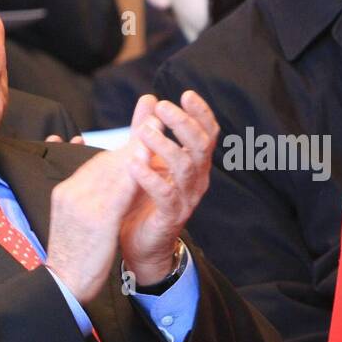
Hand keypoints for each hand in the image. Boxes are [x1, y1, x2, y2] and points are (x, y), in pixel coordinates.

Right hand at [45, 126, 145, 304]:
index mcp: (67, 192)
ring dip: (138, 146)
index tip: (143, 122)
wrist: (62, 285)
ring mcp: (81, 204)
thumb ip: (88, 196)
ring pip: (114, 170)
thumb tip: (103, 179)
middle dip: (133, 135)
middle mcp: (71, 192)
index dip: (124, 142)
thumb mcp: (77, 220)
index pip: (98, 162)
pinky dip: (135, 172)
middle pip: (107, 159)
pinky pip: (118, 191)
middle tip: (155, 112)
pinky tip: (150, 158)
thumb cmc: (73, 256)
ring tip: (158, 126)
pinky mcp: (95, 220)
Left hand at [117, 91, 217, 284]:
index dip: (200, 113)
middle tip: (163, 108)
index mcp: (194, 164)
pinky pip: (165, 194)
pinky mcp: (170, 217)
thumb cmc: (144, 201)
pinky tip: (134, 164)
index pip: (207, 133)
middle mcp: (196, 179)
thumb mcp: (146, 161)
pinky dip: (150, 178)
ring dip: (165, 145)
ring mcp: (186, 199)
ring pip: (184, 167)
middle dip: (183, 124)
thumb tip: (149, 99)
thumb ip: (149, 132)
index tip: (186, 94)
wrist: (140, 246)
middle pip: (199, 146)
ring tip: (144, 130)